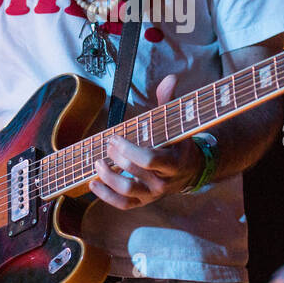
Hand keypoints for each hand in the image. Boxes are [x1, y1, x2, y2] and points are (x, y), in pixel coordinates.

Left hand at [89, 73, 202, 209]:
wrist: (190, 170)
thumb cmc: (179, 142)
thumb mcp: (177, 123)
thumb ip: (170, 101)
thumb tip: (170, 78)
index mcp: (174, 163)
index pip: (149, 159)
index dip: (129, 150)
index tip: (115, 137)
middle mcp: (163, 182)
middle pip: (134, 173)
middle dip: (117, 158)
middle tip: (107, 143)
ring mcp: (152, 194)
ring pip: (127, 192)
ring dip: (108, 178)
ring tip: (97, 162)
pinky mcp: (143, 202)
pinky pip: (122, 205)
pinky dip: (105, 196)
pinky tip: (93, 182)